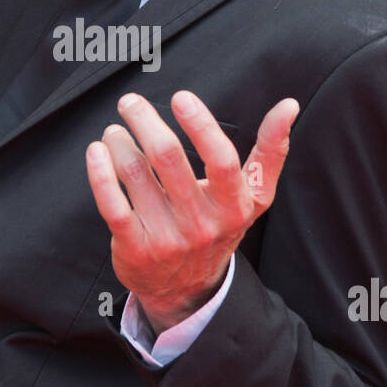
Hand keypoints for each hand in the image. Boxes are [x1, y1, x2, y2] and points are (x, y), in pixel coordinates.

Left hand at [85, 90, 298, 333]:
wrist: (188, 289)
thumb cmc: (219, 227)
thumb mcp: (253, 198)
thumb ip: (271, 152)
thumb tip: (289, 106)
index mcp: (234, 206)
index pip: (221, 160)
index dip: (201, 126)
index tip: (181, 97)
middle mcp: (202, 224)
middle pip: (169, 159)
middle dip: (145, 122)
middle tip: (130, 102)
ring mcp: (167, 239)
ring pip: (136, 176)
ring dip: (120, 144)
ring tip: (116, 130)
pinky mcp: (135, 250)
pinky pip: (113, 205)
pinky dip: (100, 173)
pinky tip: (97, 151)